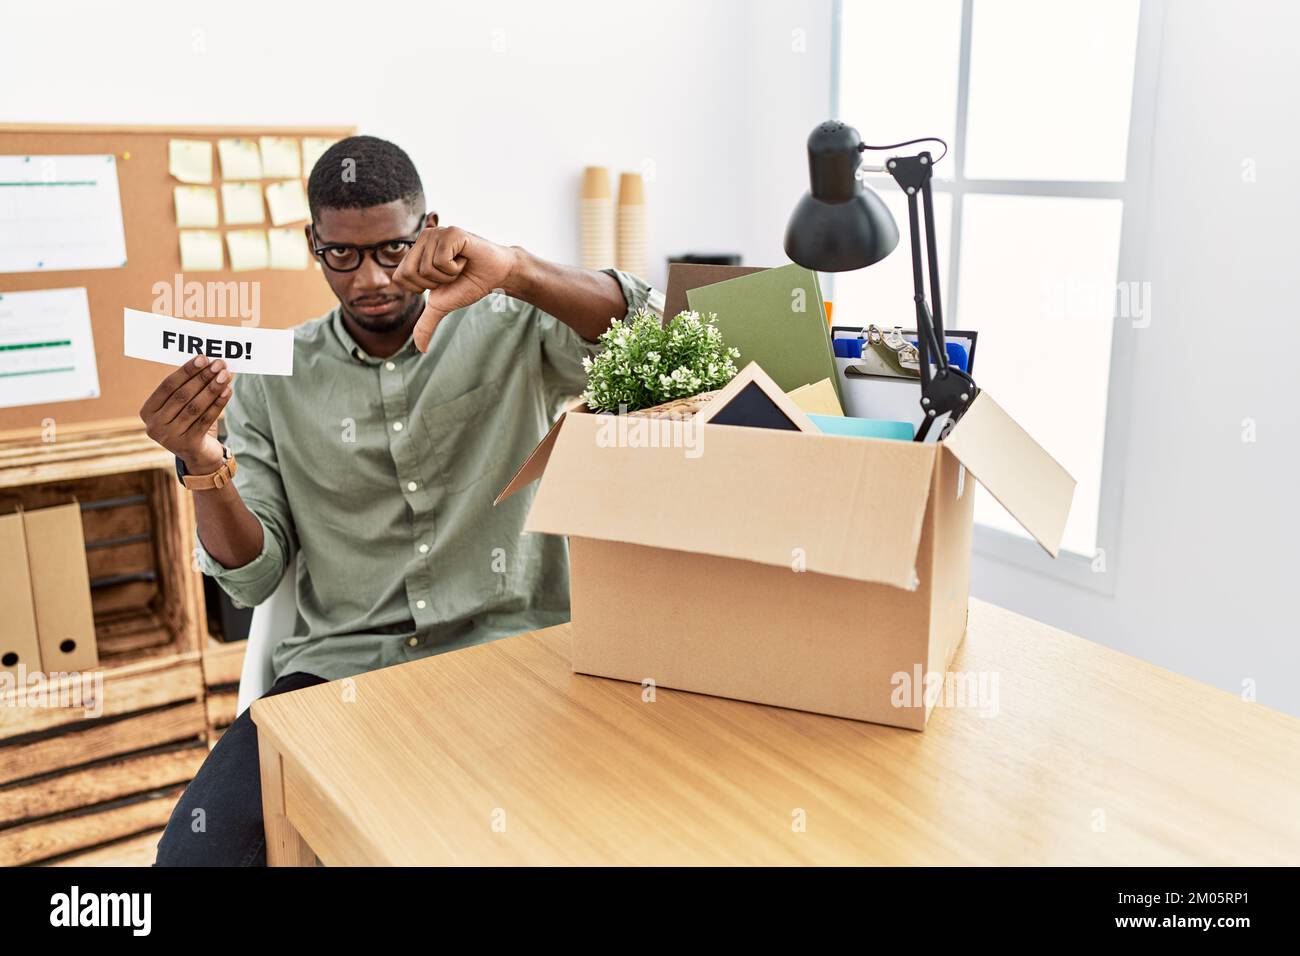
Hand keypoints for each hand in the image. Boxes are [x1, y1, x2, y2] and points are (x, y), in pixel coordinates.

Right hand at [139, 355, 233, 473]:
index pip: (167, 386)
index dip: (186, 371)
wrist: (199, 456)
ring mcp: (170, 437)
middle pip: (182, 396)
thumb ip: (187, 388)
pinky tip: (228, 391)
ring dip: (212, 388)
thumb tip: (208, 363)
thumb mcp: (182, 407)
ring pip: (195, 407)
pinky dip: (218, 404)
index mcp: (148, 412)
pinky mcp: (188, 445)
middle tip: (219, 364)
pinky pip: (206, 419)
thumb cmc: (190, 424)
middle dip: (202, 378)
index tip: (203, 358)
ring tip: (225, 375)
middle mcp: (155, 426)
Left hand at [391, 224, 518, 351]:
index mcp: (415, 252)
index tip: (441, 281)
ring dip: (448, 275)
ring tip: (460, 266)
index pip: (399, 278)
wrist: (497, 275)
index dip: (421, 288)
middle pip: (410, 273)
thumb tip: (420, 349)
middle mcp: (423, 237)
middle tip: (451, 274)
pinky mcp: (451, 231)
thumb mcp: (443, 305)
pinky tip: (465, 259)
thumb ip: (426, 323)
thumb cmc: (469, 284)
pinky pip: (442, 260)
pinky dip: (456, 268)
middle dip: (434, 283)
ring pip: (427, 267)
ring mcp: (437, 232)